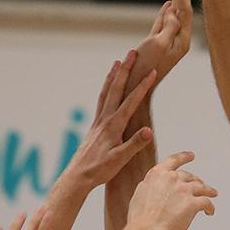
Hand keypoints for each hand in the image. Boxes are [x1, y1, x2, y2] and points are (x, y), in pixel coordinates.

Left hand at [66, 53, 156, 190]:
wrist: (77, 177)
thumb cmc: (99, 170)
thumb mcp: (120, 159)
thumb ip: (134, 144)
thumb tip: (149, 131)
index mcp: (113, 126)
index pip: (131, 101)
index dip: (142, 86)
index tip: (152, 71)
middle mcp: (104, 119)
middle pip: (116, 89)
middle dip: (125, 69)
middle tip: (132, 52)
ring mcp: (98, 122)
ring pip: (106, 92)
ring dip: (113, 76)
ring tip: (118, 62)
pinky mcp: (94, 127)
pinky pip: (101, 102)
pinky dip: (106, 90)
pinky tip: (108, 88)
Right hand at [126, 151, 216, 229]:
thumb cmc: (140, 219)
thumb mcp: (140, 194)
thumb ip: (151, 186)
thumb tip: (156, 187)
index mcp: (157, 174)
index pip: (174, 160)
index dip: (184, 157)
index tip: (191, 155)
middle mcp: (172, 178)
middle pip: (189, 177)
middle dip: (196, 181)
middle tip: (201, 186)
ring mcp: (184, 190)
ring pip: (201, 187)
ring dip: (208, 190)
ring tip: (212, 194)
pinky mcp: (192, 203)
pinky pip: (206, 202)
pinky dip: (210, 207)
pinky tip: (210, 211)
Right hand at [127, 0, 193, 94]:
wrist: (135, 87)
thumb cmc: (145, 67)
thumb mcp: (158, 44)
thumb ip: (169, 27)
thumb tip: (174, 12)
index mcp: (181, 41)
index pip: (184, 11)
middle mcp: (178, 42)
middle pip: (182, 12)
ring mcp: (168, 44)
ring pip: (174, 16)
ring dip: (175, 0)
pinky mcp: (157, 46)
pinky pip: (164, 24)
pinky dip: (166, 13)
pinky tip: (168, 5)